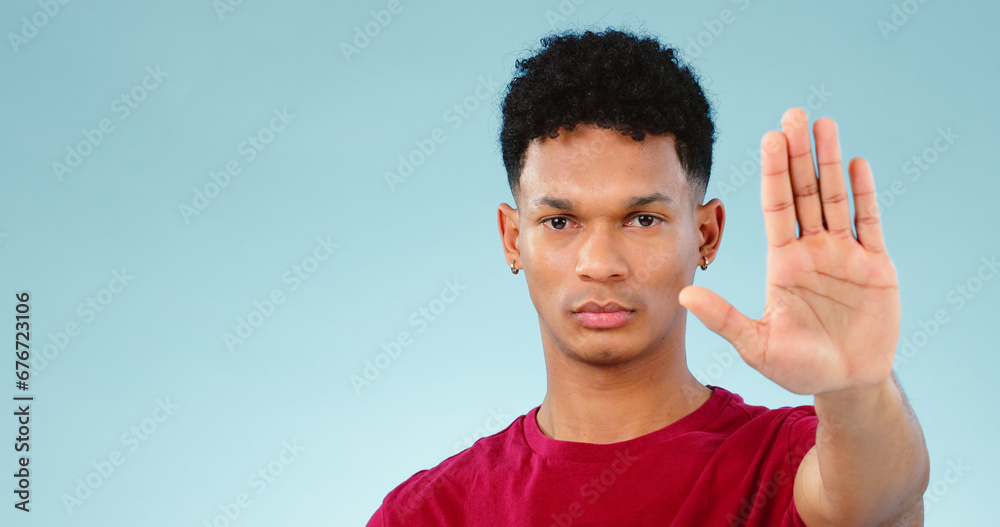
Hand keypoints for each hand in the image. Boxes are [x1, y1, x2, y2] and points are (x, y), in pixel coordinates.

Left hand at [679, 108, 899, 394]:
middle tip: (793, 114)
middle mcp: (812, 251)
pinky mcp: (876, 266)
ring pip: (837, 198)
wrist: (846, 384)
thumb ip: (724, 319)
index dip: (773, 173)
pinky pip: (869, 223)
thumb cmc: (798, 366)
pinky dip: (864, 194)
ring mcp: (844, 256)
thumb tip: (683, 297)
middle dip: (799, 154)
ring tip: (824, 124)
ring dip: (831, 162)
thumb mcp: (756, 345)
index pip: (776, 207)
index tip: (768, 138)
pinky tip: (857, 164)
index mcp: (783, 263)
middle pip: (805, 192)